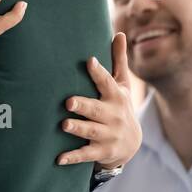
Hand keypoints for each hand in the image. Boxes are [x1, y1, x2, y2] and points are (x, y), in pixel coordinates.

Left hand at [56, 31, 141, 169]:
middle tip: (68, 101)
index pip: (107, 83)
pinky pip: (86, 154)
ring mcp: (108, 135)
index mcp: (116, 96)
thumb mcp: (122, 84)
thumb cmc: (120, 106)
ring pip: (91, 131)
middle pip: (97, 110)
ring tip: (64, 125)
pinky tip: (58, 158)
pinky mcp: (102, 151)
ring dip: (78, 128)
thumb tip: (120, 33)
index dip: (99, 72)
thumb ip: (118, 60)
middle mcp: (113, 116)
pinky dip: (73, 157)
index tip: (89, 60)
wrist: (132, 143)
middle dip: (84, 106)